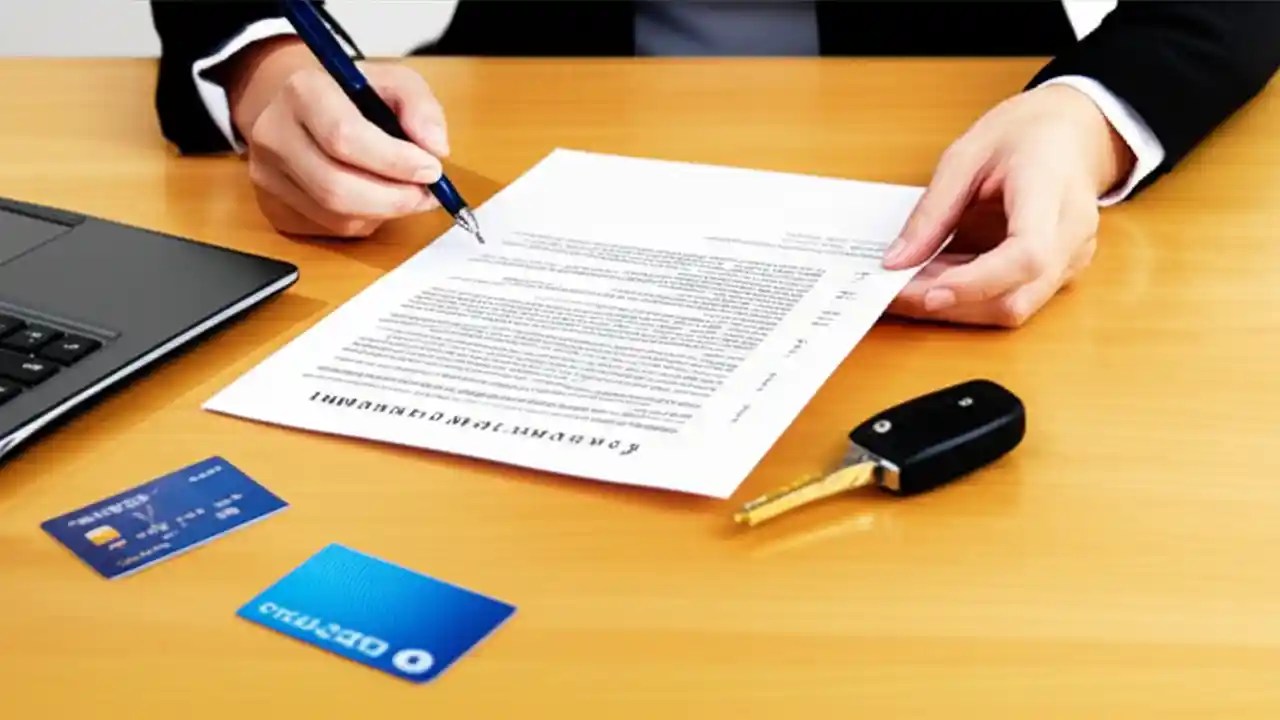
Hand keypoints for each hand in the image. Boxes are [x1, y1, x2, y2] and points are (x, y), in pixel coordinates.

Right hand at [222, 38, 448, 237]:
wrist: (299, 108)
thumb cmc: (351, 96)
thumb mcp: (393, 81)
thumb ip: (420, 106)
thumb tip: (435, 147)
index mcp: (303, 91)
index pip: (344, 137)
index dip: (395, 161)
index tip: (431, 168)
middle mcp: (274, 134)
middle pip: (336, 187)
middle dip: (394, 198)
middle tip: (427, 193)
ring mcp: (268, 175)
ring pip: (337, 216)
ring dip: (385, 212)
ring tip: (408, 194)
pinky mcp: (275, 207)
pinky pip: (331, 228)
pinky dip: (367, 220)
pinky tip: (377, 200)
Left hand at [882, 84, 1135, 326]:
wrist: (1074, 130)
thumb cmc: (1025, 133)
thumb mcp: (966, 155)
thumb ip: (932, 210)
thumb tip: (896, 261)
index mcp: (1052, 189)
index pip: (1027, 254)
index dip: (977, 282)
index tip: (928, 292)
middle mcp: (1073, 232)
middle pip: (1018, 296)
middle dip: (951, 303)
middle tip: (895, 292)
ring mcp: (1073, 257)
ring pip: (1015, 307)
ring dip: (958, 306)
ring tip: (911, 285)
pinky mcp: (1061, 272)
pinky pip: (1016, 298)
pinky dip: (972, 299)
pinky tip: (940, 280)